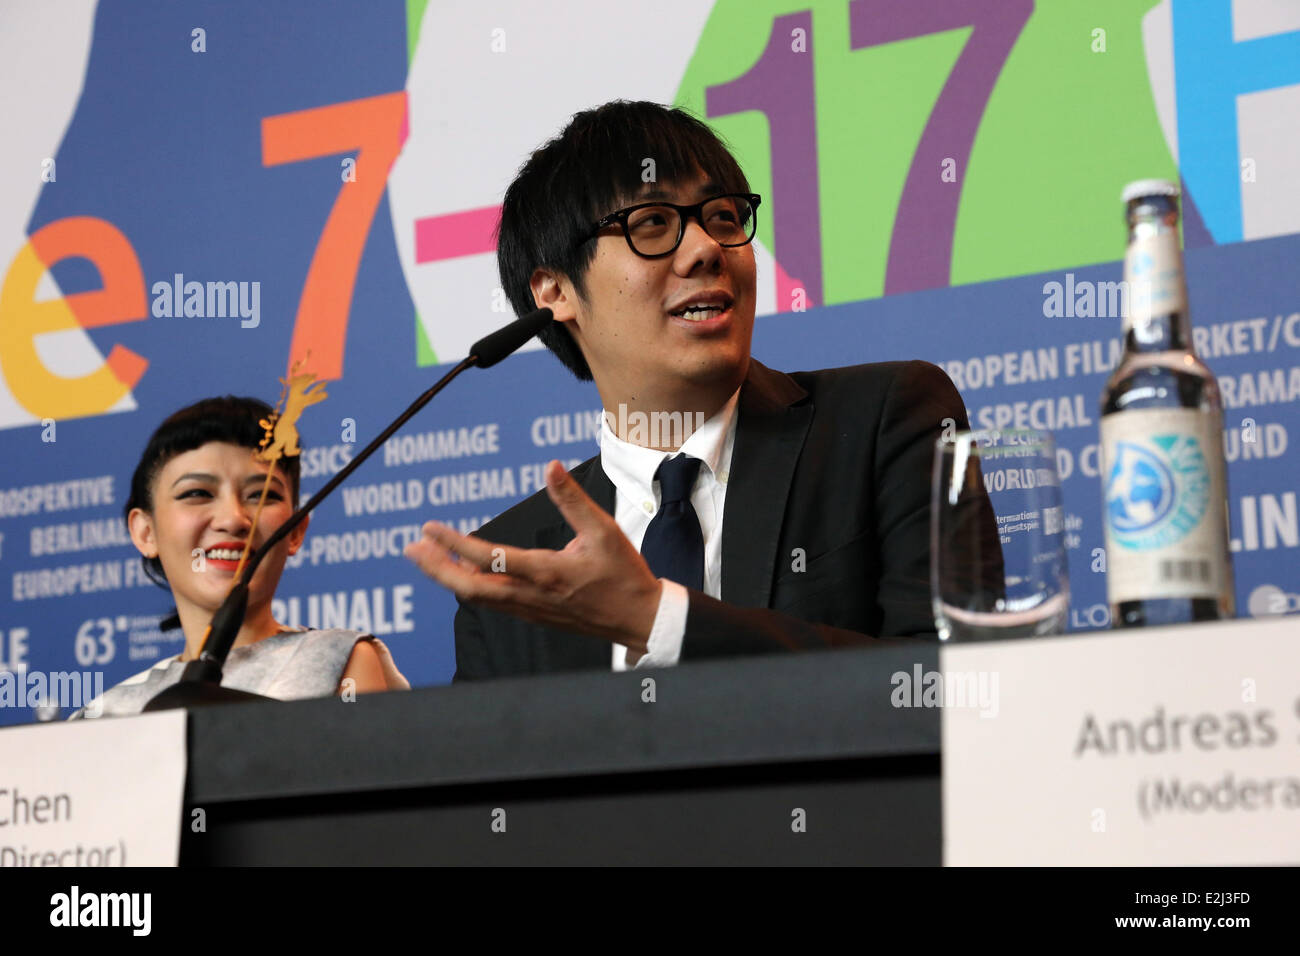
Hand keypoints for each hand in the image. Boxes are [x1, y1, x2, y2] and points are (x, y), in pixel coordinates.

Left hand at [404, 460, 661, 658]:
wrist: (638, 619)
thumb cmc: (624, 574)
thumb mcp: (603, 530)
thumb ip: (572, 499)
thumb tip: (549, 467)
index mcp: (546, 572)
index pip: (487, 558)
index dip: (453, 543)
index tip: (429, 528)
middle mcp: (531, 596)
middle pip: (469, 588)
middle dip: (436, 568)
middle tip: (412, 548)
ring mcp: (530, 610)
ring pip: (477, 598)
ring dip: (448, 576)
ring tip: (427, 557)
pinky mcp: (534, 615)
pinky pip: (492, 602)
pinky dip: (470, 586)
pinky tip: (463, 573)